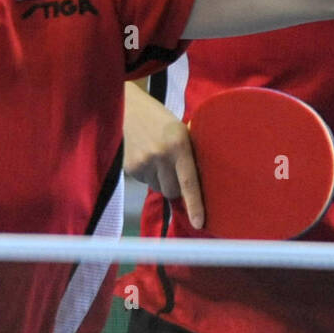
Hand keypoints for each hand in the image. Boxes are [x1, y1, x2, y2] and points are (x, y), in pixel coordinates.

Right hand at [123, 91, 204, 228]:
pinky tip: (147, 156)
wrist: (131, 109)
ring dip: (162, 179)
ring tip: (158, 157)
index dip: (195, 204)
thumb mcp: (183, 131)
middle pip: (173, 191)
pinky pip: (146, 183)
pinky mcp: (130, 168)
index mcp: (179, 145)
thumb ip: (190, 153)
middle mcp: (160, 156)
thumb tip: (203, 183)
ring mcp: (142, 163)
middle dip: (177, 186)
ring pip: (159, 188)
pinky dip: (149, 175)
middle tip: (174, 167)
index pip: (189, 181)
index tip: (200, 223)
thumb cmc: (164, 121)